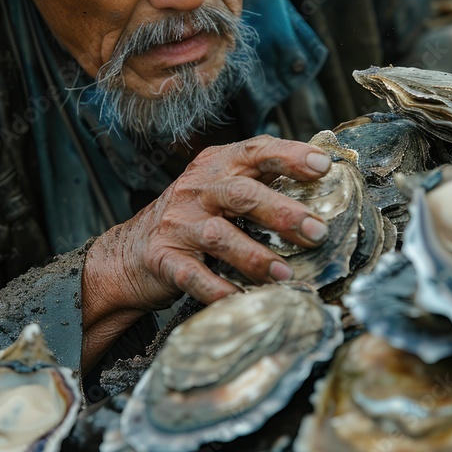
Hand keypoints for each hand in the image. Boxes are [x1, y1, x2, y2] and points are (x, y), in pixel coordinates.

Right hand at [83, 135, 330, 318]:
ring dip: (256, 256)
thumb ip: (260, 182)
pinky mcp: (163, 259)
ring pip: (220, 236)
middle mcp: (196, 190)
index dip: (290, 156)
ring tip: (286, 274)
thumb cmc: (190, 219)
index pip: (256, 151)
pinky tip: (242, 300)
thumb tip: (323, 185)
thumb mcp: (219, 189)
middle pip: (242, 193)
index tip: (322, 166)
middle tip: (318, 232)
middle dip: (283, 213)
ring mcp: (178, 224)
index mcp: (217, 166)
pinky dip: (219, 290)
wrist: (127, 254)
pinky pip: (193, 276)